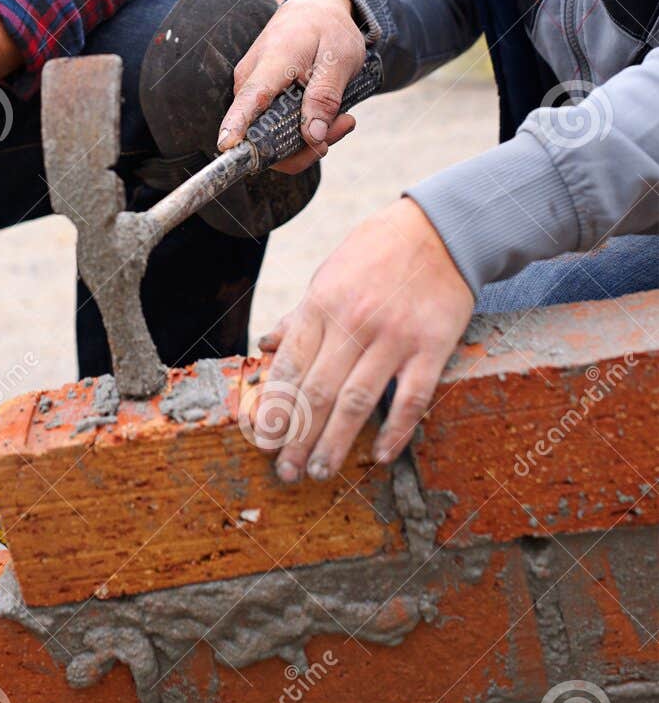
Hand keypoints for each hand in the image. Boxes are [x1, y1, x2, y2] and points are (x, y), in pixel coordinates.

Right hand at [217, 0, 366, 173]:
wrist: (314, 9)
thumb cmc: (328, 30)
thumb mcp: (341, 58)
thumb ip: (325, 96)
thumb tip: (312, 136)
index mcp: (272, 63)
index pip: (249, 100)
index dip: (237, 126)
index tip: (227, 147)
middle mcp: (251, 79)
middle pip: (262, 133)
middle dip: (303, 147)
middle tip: (345, 124)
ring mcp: (251, 89)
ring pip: (270, 135)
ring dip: (307, 139)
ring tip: (343, 118)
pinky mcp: (257, 97)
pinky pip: (274, 126)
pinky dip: (301, 130)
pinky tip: (329, 116)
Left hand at [249, 198, 474, 479]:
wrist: (440, 230)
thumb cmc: (377, 251)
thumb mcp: (329, 272)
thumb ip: (301, 315)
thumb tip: (267, 343)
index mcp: (322, 304)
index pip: (290, 367)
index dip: (274, 408)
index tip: (262, 440)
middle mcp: (354, 323)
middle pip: (317, 392)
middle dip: (297, 438)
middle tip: (287, 473)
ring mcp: (394, 337)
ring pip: (357, 402)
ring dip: (335, 444)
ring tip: (320, 472)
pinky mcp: (431, 348)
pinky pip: (411, 399)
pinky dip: (395, 431)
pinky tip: (380, 456)